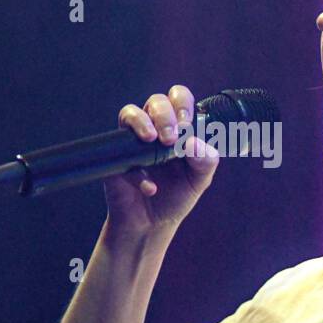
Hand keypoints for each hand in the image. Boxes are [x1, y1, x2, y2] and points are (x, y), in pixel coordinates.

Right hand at [103, 84, 219, 238]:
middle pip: (156, 101)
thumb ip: (205, 162)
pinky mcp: (117, 158)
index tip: (186, 124)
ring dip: (142, 122)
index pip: (179, 99)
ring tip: (152, 141)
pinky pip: (120, 150)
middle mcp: (155, 129)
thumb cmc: (176, 196)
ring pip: (130, 113)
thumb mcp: (199, 181)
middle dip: (164, 115)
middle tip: (170, 138)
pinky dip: (138, 171)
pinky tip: (150, 187)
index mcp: (178, 129)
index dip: (182, 104)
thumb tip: (195, 144)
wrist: (151, 224)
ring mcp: (133, 141)